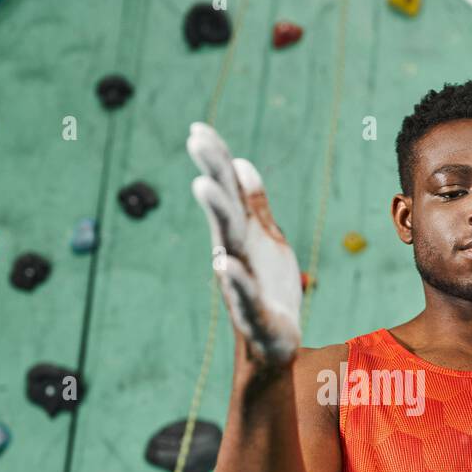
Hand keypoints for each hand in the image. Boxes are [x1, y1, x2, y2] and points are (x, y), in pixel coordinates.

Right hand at [187, 122, 302, 365]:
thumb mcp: (270, 239)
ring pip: (228, 243)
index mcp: (242, 233)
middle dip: (212, 173)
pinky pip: (243, 293)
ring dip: (217, 214)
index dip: (215, 159)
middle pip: (224, 207)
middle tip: (196, 141)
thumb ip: (257, 204)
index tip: (197, 128)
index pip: (227, 190)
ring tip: (204, 185)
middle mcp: (235, 252)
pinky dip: (235, 278)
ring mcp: (242, 280)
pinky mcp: (255, 312)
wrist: (276, 343)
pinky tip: (224, 262)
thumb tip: (243, 163)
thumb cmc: (271, 288)